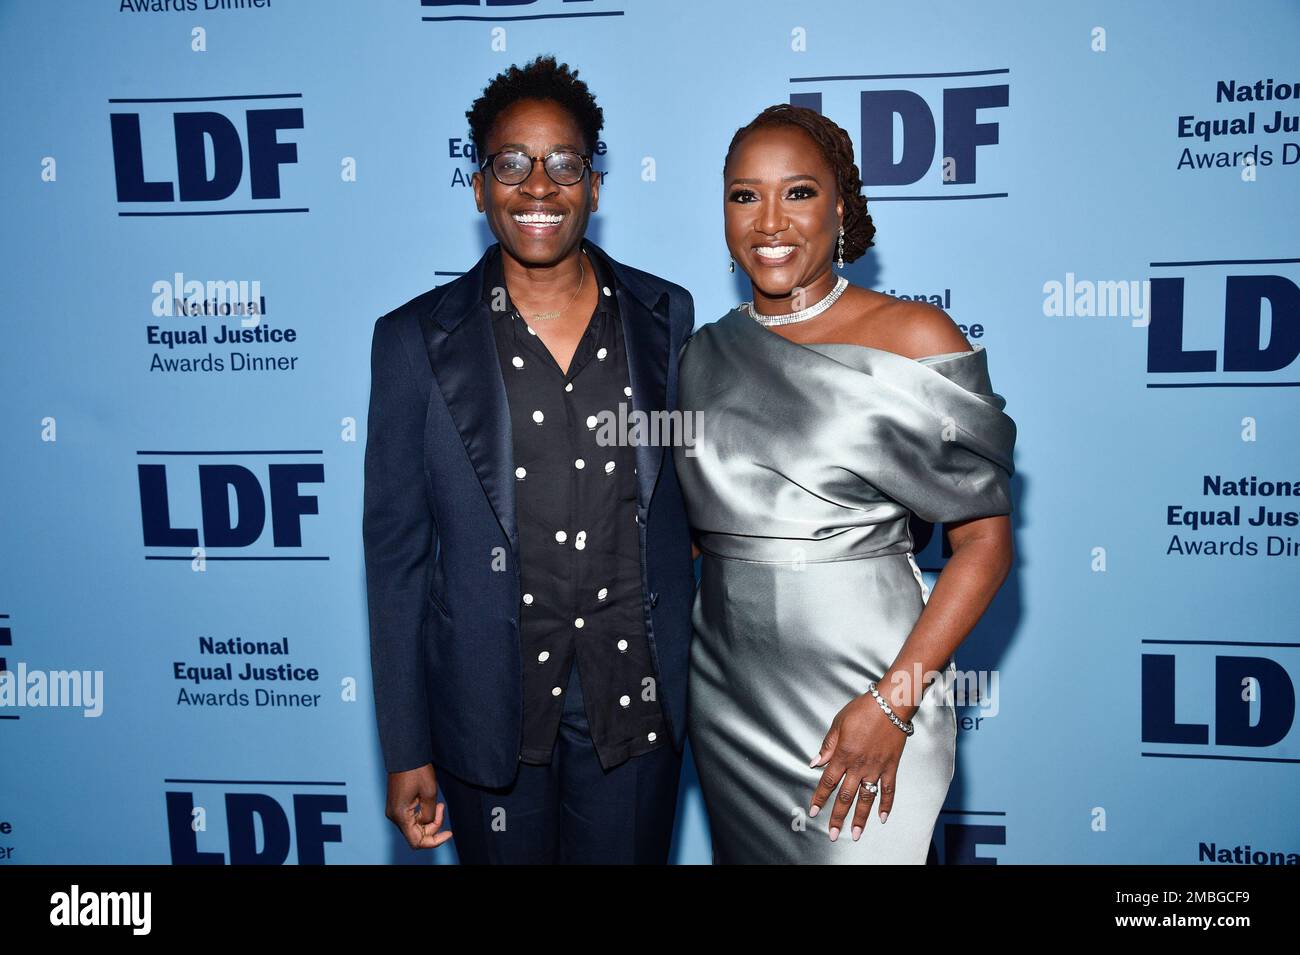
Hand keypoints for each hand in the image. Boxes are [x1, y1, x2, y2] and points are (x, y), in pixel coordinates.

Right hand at [386, 763, 452, 849]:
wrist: (406, 754)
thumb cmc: (416, 770)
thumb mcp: (429, 794)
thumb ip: (430, 814)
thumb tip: (429, 823)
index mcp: (401, 815)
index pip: (417, 842)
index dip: (434, 841)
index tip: (449, 833)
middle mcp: (395, 816)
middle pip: (417, 834)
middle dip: (434, 826)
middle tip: (442, 808)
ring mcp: (395, 810)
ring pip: (415, 826)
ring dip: (429, 819)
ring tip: (439, 803)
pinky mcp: (398, 805)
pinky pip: (412, 817)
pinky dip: (424, 814)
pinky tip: (431, 803)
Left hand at [808, 693, 906, 841]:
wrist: (890, 705)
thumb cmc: (863, 710)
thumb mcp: (838, 723)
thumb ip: (827, 745)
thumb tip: (815, 762)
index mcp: (843, 755)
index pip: (827, 781)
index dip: (820, 798)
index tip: (814, 811)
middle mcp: (858, 766)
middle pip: (845, 796)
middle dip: (838, 816)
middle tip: (833, 833)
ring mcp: (876, 768)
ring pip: (866, 798)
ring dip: (860, 817)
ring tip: (856, 833)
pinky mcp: (890, 767)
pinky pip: (888, 790)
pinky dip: (886, 804)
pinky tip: (883, 817)